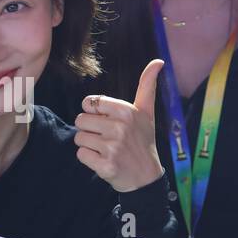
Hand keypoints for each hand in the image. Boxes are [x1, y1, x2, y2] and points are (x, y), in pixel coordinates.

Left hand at [74, 59, 165, 192]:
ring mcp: (112, 148)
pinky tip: (103, 160)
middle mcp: (119, 127)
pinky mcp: (105, 166)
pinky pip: (81, 155)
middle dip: (90, 129)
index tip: (106, 121)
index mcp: (127, 111)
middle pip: (80, 120)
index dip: (93, 112)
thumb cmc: (143, 140)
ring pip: (79, 138)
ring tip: (105, 149)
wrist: (146, 176)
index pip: (89, 103)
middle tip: (107, 138)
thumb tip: (158, 61)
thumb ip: (147, 85)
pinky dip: (88, 159)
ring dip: (88, 145)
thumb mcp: (147, 112)